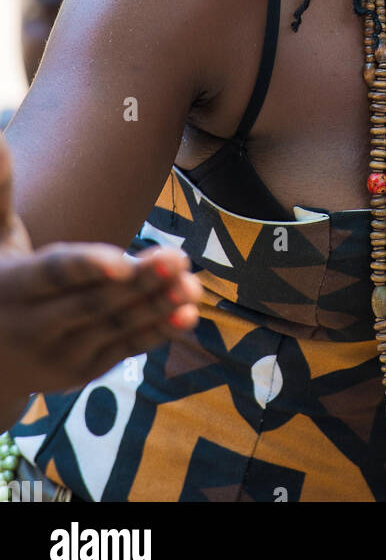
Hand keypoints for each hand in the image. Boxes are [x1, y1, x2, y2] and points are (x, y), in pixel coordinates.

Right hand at [0, 131, 200, 418]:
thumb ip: (0, 190)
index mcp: (15, 286)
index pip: (54, 274)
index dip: (88, 267)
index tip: (122, 260)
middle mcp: (35, 325)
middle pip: (94, 301)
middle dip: (139, 281)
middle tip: (178, 256)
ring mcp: (61, 352)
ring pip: (115, 326)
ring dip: (156, 306)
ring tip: (192, 282)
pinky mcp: (85, 369)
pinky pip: (125, 348)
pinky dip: (158, 331)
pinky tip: (188, 312)